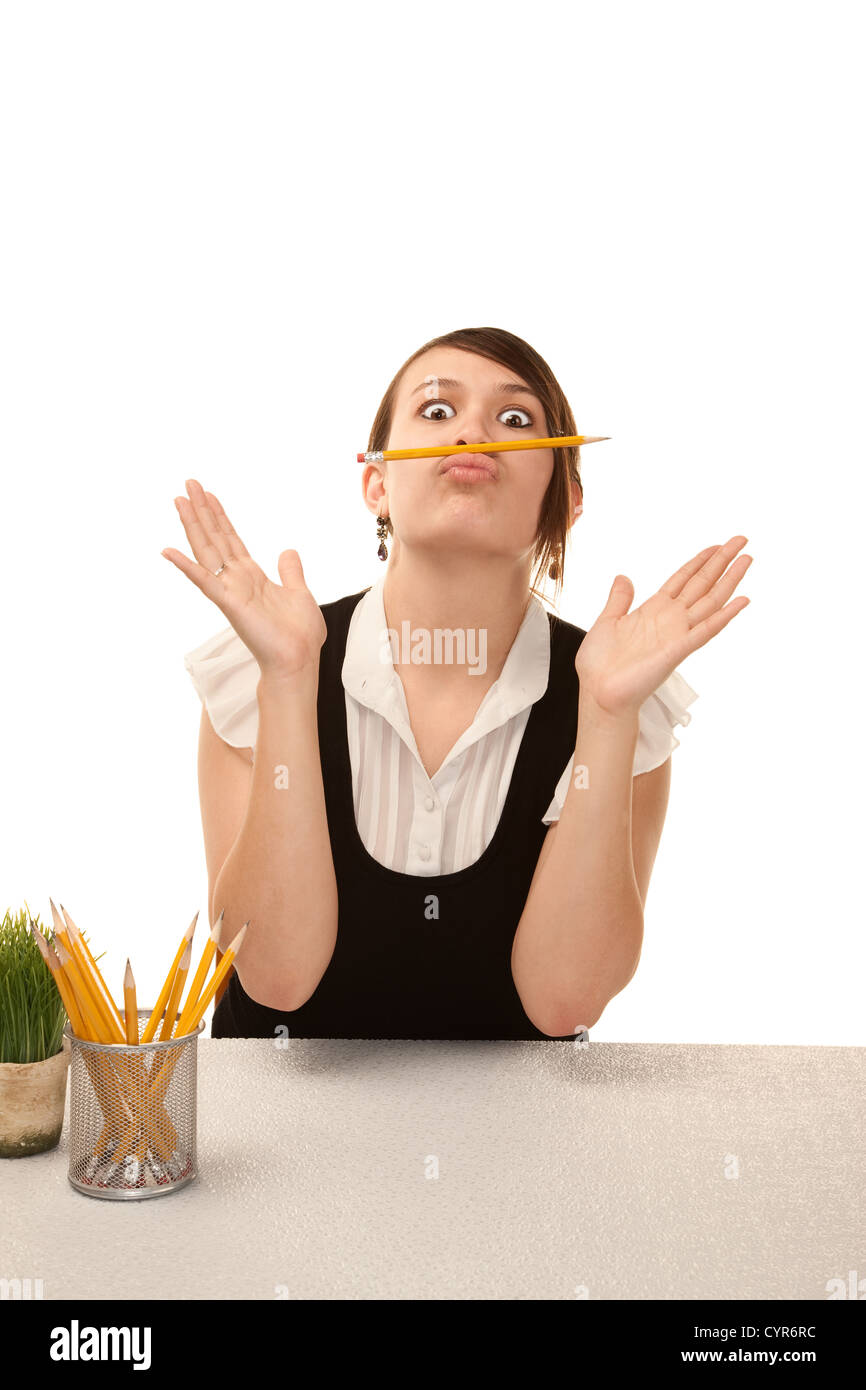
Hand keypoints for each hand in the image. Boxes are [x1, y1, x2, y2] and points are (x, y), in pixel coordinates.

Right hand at [162, 479, 326, 681]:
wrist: (298, 660)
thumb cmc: (298, 635)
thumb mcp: (299, 593)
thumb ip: (290, 572)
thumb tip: (288, 551)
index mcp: (252, 577)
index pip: (231, 540)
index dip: (220, 517)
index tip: (209, 494)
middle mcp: (237, 580)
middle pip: (215, 539)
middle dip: (202, 511)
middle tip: (188, 485)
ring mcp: (230, 591)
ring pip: (207, 551)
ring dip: (193, 525)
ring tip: (180, 501)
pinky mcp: (229, 604)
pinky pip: (204, 581)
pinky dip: (186, 566)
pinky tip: (168, 550)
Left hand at [575, 536, 751, 716]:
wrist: (598, 692)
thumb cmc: (600, 664)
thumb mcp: (607, 621)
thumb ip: (619, 600)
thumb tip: (623, 577)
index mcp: (653, 610)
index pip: (683, 579)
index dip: (700, 561)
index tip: (717, 546)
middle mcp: (670, 620)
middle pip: (702, 584)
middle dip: (722, 562)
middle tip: (742, 540)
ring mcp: (677, 634)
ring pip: (710, 602)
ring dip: (730, 581)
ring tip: (747, 560)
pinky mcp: (677, 651)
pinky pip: (705, 631)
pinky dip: (724, 616)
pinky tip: (741, 601)